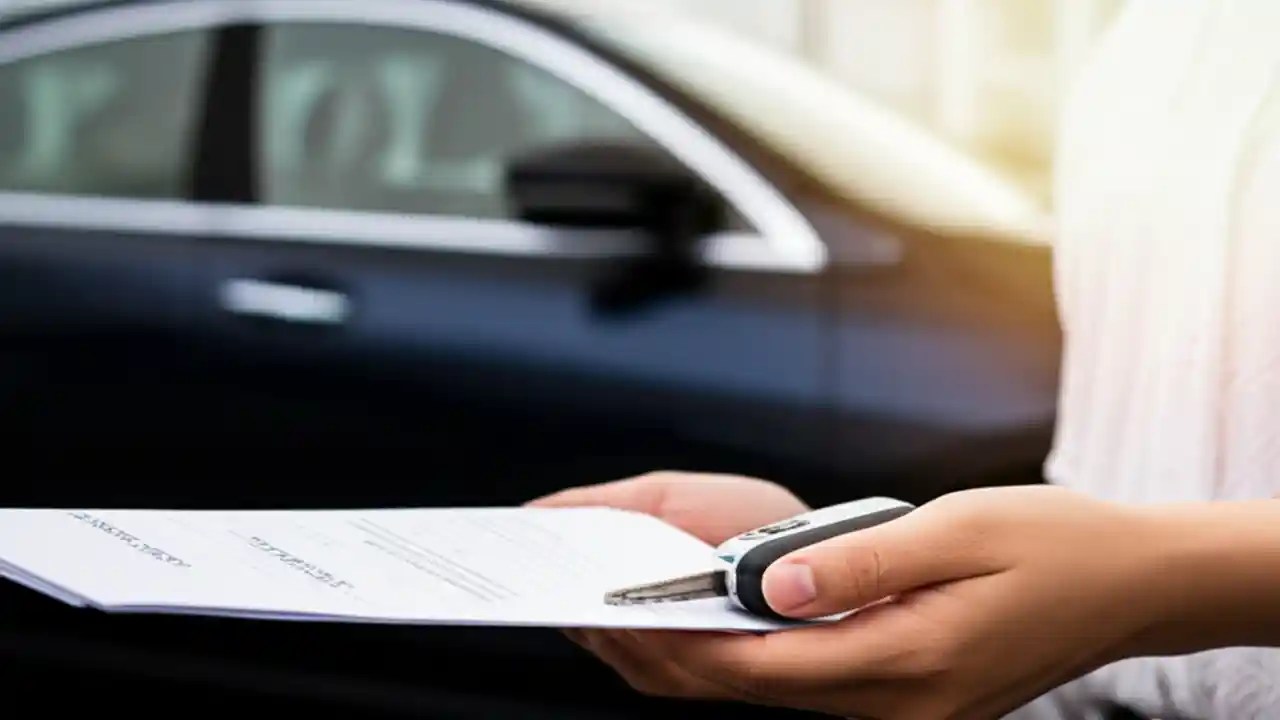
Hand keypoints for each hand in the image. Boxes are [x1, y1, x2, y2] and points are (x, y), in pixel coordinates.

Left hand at [533, 478, 1174, 719]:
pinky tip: (720, 625)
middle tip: (598, 615)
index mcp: (907, 664)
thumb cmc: (1053, 545)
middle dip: (670, 656)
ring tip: (636, 616)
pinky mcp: (907, 697)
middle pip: (755, 692)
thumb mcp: (957, 531)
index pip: (764, 667)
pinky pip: (808, 688)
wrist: (1129, 584)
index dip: (685, 640)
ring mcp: (903, 710)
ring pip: (775, 695)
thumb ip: (858, 564)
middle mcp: (898, 705)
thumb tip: (768, 588)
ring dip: (703, 659)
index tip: (622, 610)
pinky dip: (752, 658)